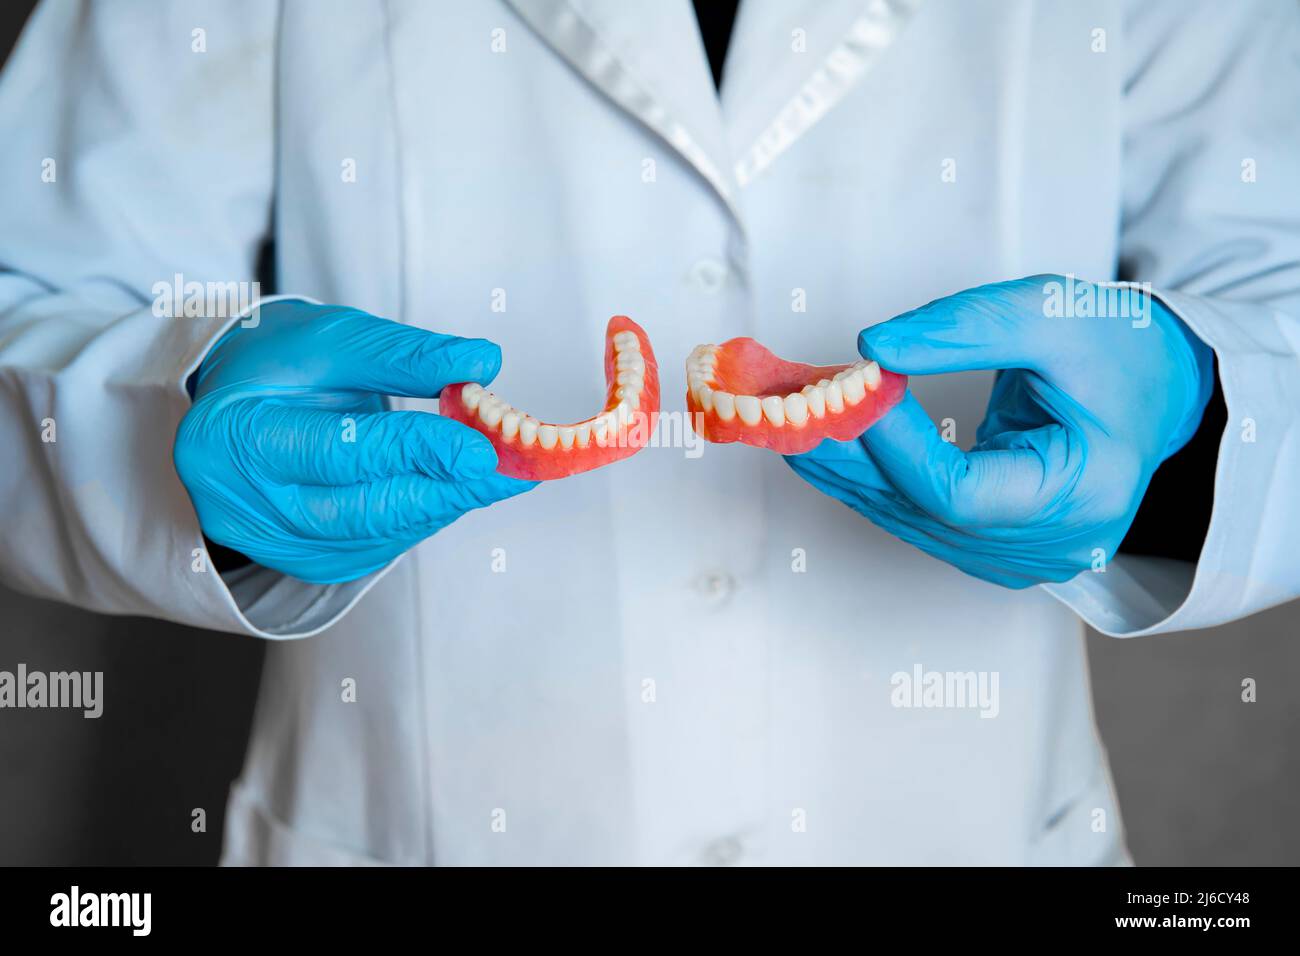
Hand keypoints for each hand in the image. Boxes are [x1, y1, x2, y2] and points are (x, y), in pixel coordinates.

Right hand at [174, 300, 534, 583]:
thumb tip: (483, 363)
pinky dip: (426, 513)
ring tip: (501, 470)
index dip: (418, 451)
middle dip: (449, 487)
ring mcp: (279, 544)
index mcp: (237, 438)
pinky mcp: (310, 562)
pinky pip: (383, 543)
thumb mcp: (334, 341)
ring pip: (382, 532)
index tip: (483, 445)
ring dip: (447, 502)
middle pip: (366, 508)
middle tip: (515, 467)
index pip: (342, 452)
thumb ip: (406, 354)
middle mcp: (248, 507)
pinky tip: (454, 486)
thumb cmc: (278, 368)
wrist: (230, 413)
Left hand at [787, 276, 1214, 587]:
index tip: (853, 385)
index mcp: (1081, 499)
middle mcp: (1046, 546)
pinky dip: (867, 472)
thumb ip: (964, 330)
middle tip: (781, 406)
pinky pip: (913, 513)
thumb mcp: (1054, 316)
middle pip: (918, 510)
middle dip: (844, 451)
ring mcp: (1016, 555)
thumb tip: (872, 349)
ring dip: (841, 463)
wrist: (1160, 389)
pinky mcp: (989, 543)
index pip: (958, 493)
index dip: (893, 443)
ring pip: (905, 516)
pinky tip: (822, 438)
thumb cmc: (1122, 354)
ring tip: (784, 416)